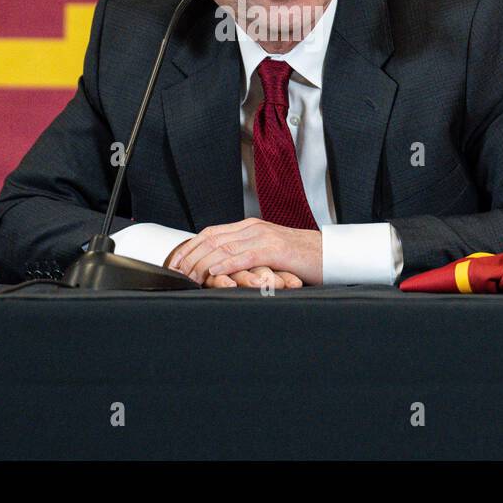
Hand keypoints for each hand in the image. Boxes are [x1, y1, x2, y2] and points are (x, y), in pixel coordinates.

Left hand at [165, 217, 322, 285]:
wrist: (329, 254)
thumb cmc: (299, 258)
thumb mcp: (267, 253)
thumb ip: (246, 254)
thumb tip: (220, 268)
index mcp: (249, 227)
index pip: (210, 233)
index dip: (189, 247)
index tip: (174, 262)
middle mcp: (253, 228)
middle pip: (211, 238)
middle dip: (189, 255)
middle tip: (173, 272)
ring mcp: (264, 237)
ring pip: (223, 246)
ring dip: (201, 262)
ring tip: (186, 275)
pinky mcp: (275, 250)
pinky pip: (244, 256)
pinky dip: (225, 264)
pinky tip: (212, 273)